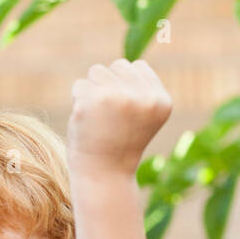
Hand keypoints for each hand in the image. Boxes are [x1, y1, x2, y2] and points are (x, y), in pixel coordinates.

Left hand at [67, 58, 171, 179]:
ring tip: (97, 116)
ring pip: (97, 71)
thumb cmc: (120, 143)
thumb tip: (124, 65)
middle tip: (108, 116)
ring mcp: (119, 98)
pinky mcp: (93, 102)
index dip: (125, 86)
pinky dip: (78, 101)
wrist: (103, 174)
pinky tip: (86, 120)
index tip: (122, 113)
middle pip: (117, 65)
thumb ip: (141, 89)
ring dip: (92, 90)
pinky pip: (80, 85)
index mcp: (161, 100)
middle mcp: (144, 97)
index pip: (137, 67)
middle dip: (108, 85)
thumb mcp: (142, 116)